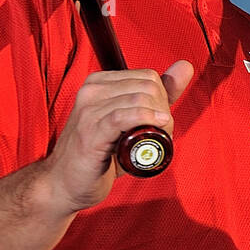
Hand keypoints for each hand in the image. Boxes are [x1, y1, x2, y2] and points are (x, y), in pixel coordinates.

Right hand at [41, 60, 194, 214]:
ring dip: (159, 122)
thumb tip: (185, 65)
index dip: (163, 100)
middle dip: (163, 111)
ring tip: (156, 140)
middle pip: (147, 88)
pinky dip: (145, 120)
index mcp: (99, 83)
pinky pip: (123, 117)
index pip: (148, 77)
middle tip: (161, 135)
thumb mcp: (131, 120)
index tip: (161, 122)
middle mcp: (91, 90)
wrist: (64, 184)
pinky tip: (157, 129)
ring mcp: (88, 110)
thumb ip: (159, 94)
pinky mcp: (90, 132)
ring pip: (139, 100)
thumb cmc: (100, 154)